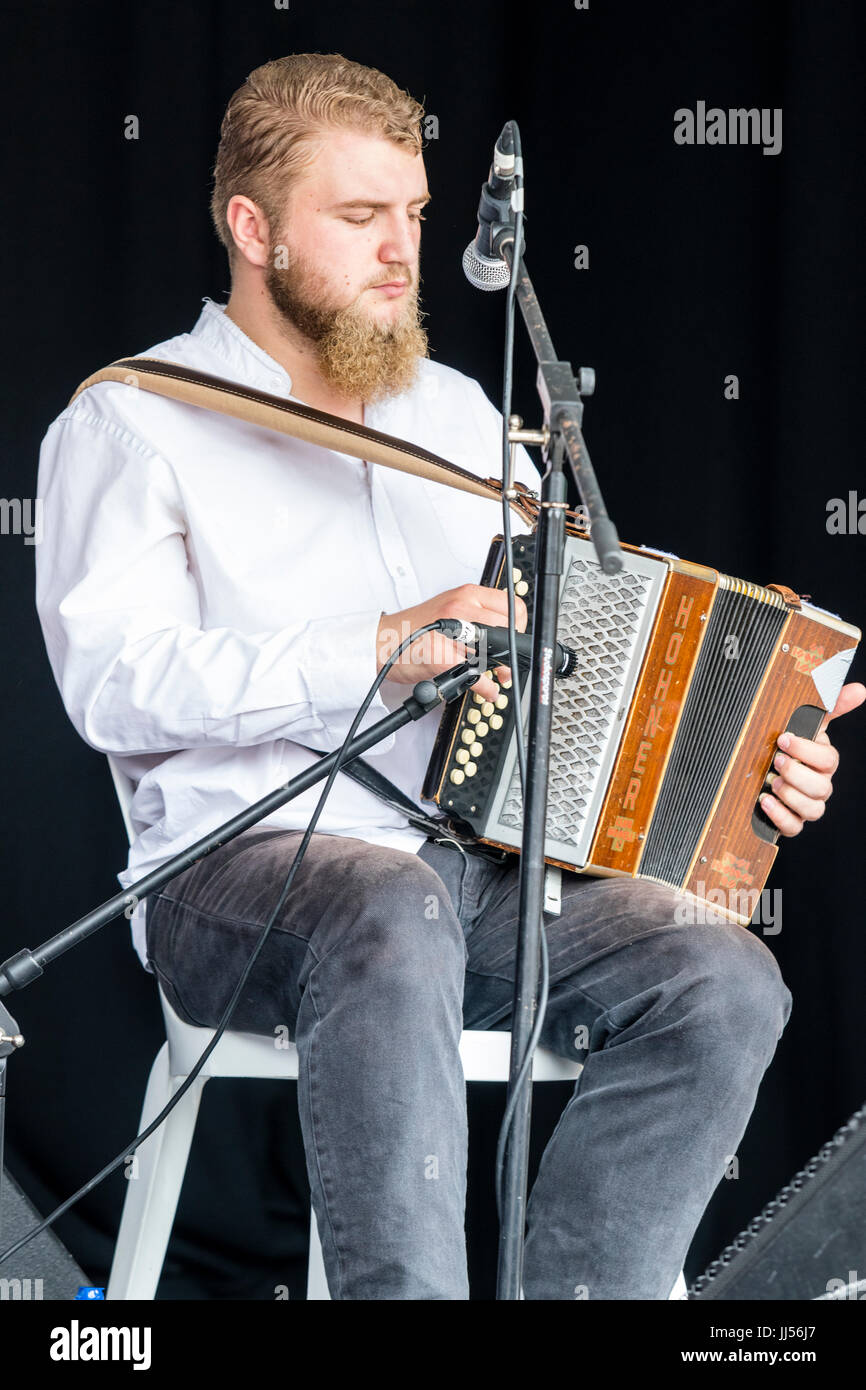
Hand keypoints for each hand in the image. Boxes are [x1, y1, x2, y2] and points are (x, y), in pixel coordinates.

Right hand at [376, 583, 527, 701]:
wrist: (382, 642)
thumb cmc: (413, 631)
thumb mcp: (450, 612)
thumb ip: (478, 618)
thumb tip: (506, 638)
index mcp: (466, 594)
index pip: (512, 606)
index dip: (519, 628)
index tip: (513, 642)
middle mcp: (460, 607)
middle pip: (508, 628)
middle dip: (512, 650)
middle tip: (504, 666)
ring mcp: (450, 630)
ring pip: (494, 649)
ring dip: (500, 669)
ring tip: (494, 676)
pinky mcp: (441, 655)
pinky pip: (475, 674)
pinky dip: (484, 687)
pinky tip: (483, 689)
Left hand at [760, 681, 865, 835]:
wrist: (763, 766)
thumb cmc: (789, 745)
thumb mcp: (805, 723)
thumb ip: (830, 705)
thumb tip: (860, 689)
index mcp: (824, 762)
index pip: (828, 760)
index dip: (807, 751)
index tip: (784, 738)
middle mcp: (820, 785)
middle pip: (822, 788)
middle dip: (797, 774)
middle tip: (777, 761)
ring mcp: (808, 805)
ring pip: (813, 809)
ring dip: (790, 795)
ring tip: (771, 782)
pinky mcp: (792, 821)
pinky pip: (794, 828)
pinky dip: (780, 816)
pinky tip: (764, 801)